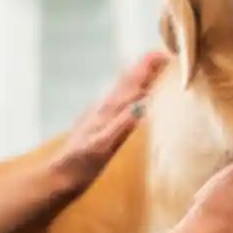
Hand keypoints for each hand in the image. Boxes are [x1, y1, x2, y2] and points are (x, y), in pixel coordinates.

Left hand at [47, 51, 169, 194]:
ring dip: (144, 79)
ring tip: (164, 76)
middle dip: (151, 67)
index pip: (132, 77)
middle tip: (174, 62)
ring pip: (127, 89)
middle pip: (130, 78)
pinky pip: (123, 102)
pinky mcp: (100, 125)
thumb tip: (144, 103)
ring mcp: (102, 114)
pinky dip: (137, 96)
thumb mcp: (102, 146)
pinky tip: (142, 103)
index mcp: (109, 108)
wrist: (58, 177)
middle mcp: (106, 106)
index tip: (170, 54)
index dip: (149, 62)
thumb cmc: (80, 165)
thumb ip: (122, 124)